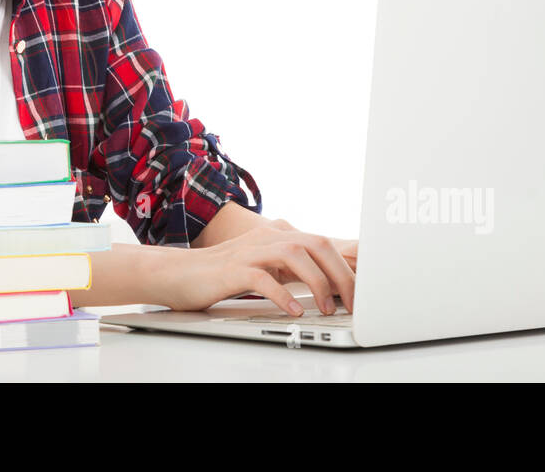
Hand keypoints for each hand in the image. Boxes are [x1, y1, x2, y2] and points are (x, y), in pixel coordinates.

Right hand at [160, 220, 355, 317]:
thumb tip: (331, 285)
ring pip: (295, 254)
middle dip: (341, 273)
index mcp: (279, 234)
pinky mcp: (233, 269)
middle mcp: (268, 237)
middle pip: (316, 244)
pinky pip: (264, 278)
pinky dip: (283, 295)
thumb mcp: (266, 267)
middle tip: (353, 302)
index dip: (348, 264)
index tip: (365, 288)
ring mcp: (251, 250)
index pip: (323, 242)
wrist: (179, 273)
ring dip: (317, 283)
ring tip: (327, 308)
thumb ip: (293, 270)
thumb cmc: (224, 274)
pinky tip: (293, 311)